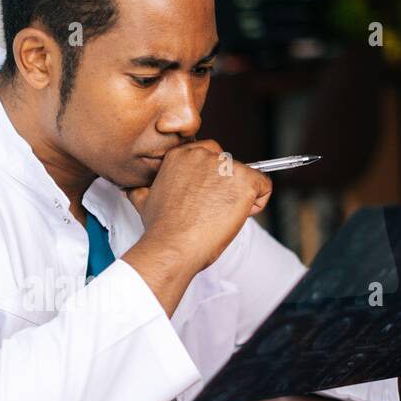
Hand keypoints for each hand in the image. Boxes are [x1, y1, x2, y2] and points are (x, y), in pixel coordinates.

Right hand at [122, 140, 270, 316]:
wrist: (172, 246)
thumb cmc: (161, 229)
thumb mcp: (143, 201)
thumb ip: (144, 189)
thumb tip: (136, 190)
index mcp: (181, 155)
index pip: (208, 156)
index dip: (210, 180)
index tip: (203, 200)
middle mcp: (203, 154)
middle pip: (228, 165)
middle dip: (226, 187)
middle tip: (211, 211)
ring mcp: (226, 165)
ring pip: (246, 177)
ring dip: (240, 198)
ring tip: (219, 218)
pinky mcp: (245, 181)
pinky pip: (265, 187)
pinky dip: (257, 204)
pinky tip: (237, 217)